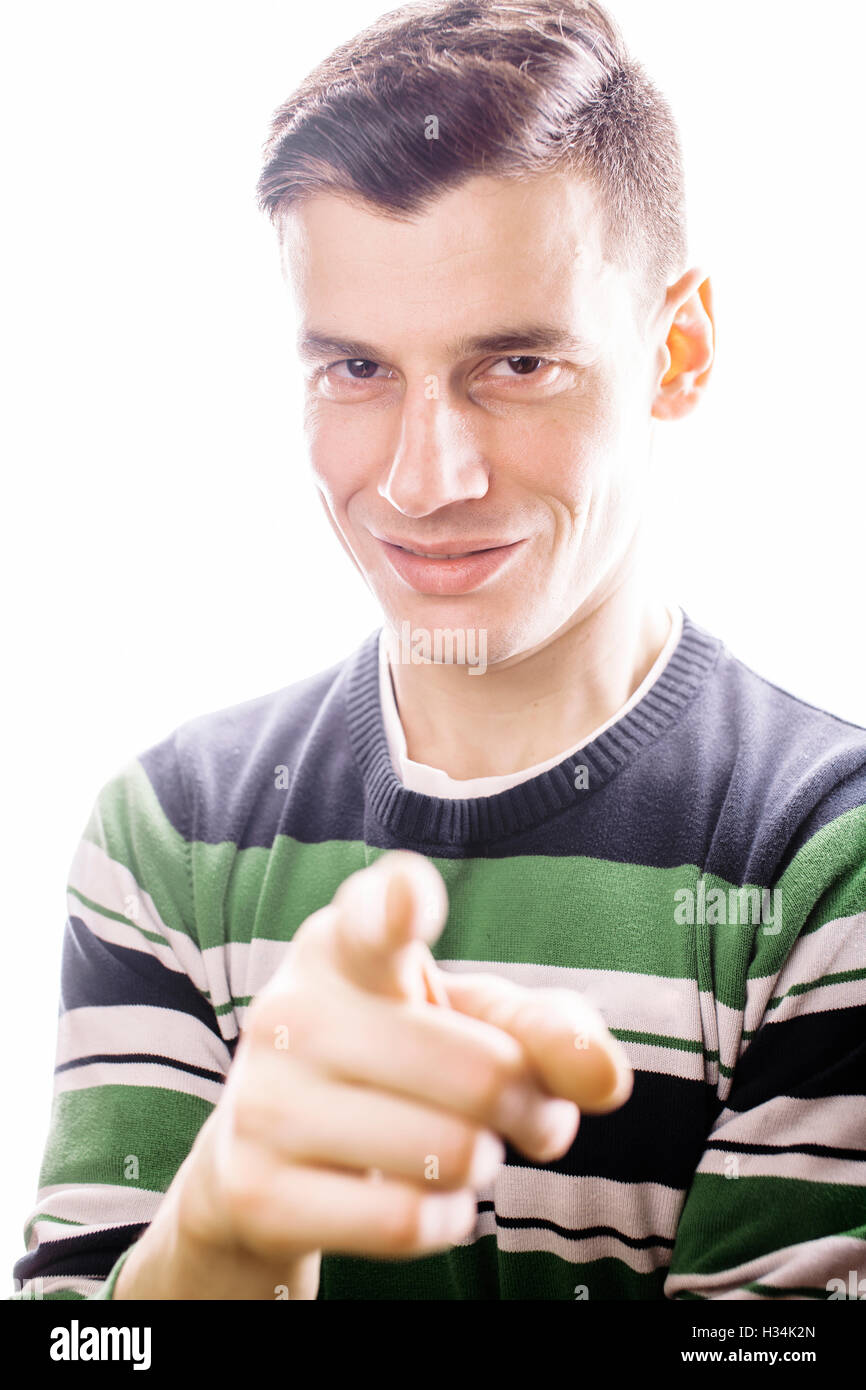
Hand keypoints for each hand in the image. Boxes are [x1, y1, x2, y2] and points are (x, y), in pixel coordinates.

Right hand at [174, 849, 631, 1283]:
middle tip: (512, 1113)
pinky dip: (444, 1220)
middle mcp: (292, 1010)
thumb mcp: (474, 1023)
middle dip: (528, 1108)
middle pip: (483, 1073)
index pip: (373, 917)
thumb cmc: (399, 1062)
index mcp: (344, 946)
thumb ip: (552, 1028)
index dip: (398, 906)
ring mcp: (264, 1100)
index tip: (408, 903)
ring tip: (448, 1147)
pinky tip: (420, 1197)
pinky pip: (407, 1222)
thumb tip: (604, 1078)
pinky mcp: (254, 1190)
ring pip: (450, 1154)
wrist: (270, 1155)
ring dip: (481, 1165)